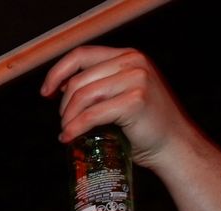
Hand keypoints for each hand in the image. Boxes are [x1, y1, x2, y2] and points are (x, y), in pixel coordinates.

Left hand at [40, 46, 195, 165]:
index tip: (46, 92)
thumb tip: (63, 88)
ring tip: (67, 132)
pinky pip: (91, 115)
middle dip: (64, 105)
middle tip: (64, 123)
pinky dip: (75, 128)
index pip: (82, 54)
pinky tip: (69, 138)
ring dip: (68, 118)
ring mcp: (136, 80)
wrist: (174, 146)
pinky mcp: (134, 101)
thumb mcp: (123, 94)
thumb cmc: (145, 125)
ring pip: (82, 96)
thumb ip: (100, 85)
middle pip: (78, 80)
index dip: (58, 72)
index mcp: (128, 56)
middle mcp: (133, 62)